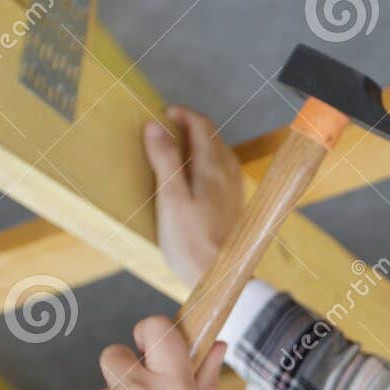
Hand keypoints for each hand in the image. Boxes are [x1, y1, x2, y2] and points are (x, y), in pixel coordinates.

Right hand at [144, 106, 243, 285]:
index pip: (202, 125)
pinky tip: (193, 177)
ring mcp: (234, 189)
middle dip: (190, 126)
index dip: (183, 114)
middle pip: (212, 137)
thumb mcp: (170, 198)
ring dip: (199, 144)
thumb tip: (155, 126)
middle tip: (165, 129)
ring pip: (219, 153)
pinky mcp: (234, 205)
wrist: (219, 276)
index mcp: (213, 167)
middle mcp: (229, 173)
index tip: (163, 113)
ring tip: (176, 149)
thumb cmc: (190, 241)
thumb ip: (164, 160)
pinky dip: (206, 162)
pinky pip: (222, 171)